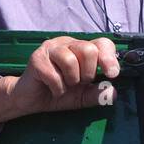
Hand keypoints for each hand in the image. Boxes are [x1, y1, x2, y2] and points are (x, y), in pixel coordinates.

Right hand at [0, 36, 118, 128]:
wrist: (31, 100)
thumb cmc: (58, 92)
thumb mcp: (83, 97)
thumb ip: (98, 95)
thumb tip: (112, 93)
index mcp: (82, 48)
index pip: (102, 43)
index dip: (109, 58)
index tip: (112, 74)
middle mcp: (68, 43)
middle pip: (88, 50)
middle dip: (87, 73)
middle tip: (78, 83)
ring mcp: (51, 48)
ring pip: (70, 60)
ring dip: (70, 81)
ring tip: (65, 85)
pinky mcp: (37, 58)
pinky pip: (54, 74)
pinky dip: (57, 88)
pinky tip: (52, 89)